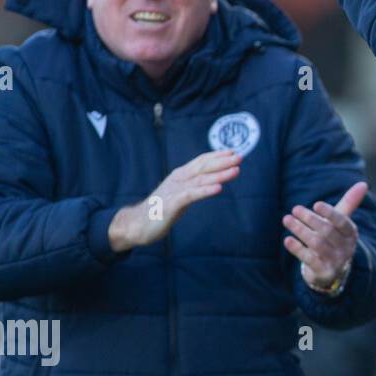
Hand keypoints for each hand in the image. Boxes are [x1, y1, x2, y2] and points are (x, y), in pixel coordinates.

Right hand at [108, 150, 241, 251]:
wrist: (135, 224)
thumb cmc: (159, 209)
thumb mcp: (179, 194)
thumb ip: (192, 186)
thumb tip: (210, 182)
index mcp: (179, 176)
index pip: (200, 162)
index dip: (216, 156)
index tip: (232, 151)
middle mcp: (178, 180)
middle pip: (203, 167)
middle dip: (222, 162)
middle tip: (240, 157)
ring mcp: (175, 191)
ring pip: (201, 180)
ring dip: (220, 174)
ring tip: (236, 170)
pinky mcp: (172, 204)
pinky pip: (191, 196)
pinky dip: (205, 191)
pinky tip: (219, 189)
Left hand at [282, 181, 366, 291]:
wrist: (332, 270)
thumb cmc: (335, 239)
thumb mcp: (342, 222)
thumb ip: (350, 203)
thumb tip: (364, 183)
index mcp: (351, 233)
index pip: (342, 221)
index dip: (330, 213)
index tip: (315, 204)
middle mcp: (346, 247)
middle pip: (327, 231)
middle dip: (310, 219)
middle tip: (295, 209)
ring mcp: (335, 261)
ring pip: (317, 244)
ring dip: (301, 230)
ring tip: (286, 219)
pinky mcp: (323, 272)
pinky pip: (309, 259)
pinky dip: (297, 249)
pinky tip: (287, 239)